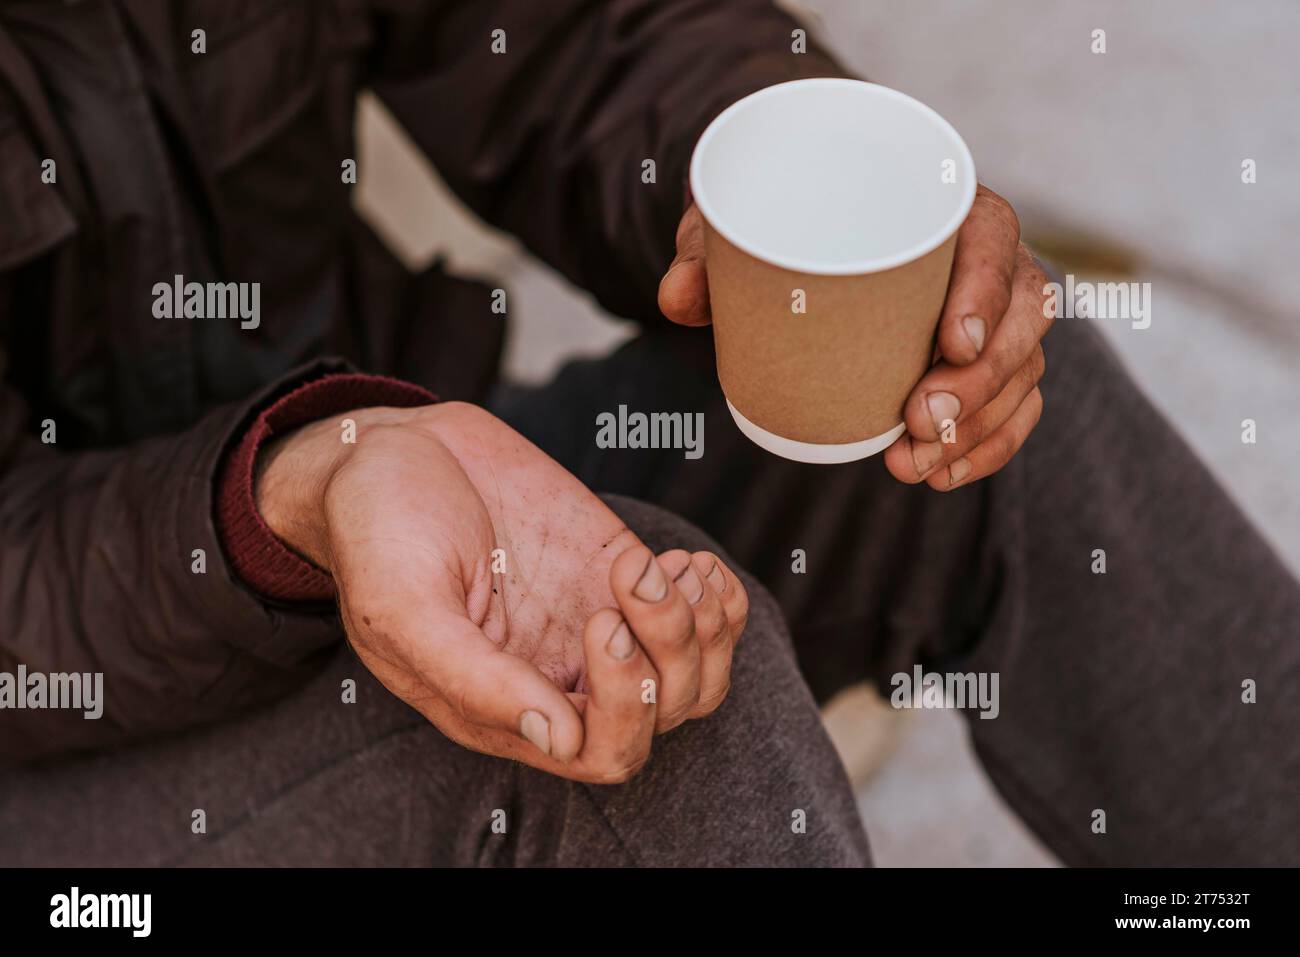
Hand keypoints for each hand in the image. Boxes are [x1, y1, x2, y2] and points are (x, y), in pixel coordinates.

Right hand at [254, 401, 748, 782]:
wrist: (394, 450)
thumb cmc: (379, 531)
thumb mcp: (405, 607)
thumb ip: (475, 680)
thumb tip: (558, 740)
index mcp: (505, 708)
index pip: (602, 752)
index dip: (627, 704)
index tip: (602, 620)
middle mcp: (560, 677)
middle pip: (663, 714)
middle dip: (672, 656)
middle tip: (636, 582)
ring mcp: (597, 625)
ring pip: (693, 674)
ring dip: (704, 627)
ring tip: (670, 569)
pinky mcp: (619, 574)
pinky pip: (699, 616)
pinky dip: (716, 599)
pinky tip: (687, 565)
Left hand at [658, 185, 1052, 487]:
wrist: (803, 246)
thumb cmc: (784, 225)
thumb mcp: (741, 227)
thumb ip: (709, 253)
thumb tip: (676, 298)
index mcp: (942, 207)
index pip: (993, 236)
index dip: (986, 290)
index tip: (950, 341)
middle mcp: (985, 259)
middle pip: (1023, 316)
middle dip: (982, 379)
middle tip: (920, 420)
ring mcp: (994, 316)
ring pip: (1022, 371)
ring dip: (978, 427)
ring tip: (913, 463)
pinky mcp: (986, 364)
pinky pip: (1011, 409)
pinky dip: (985, 448)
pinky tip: (942, 476)